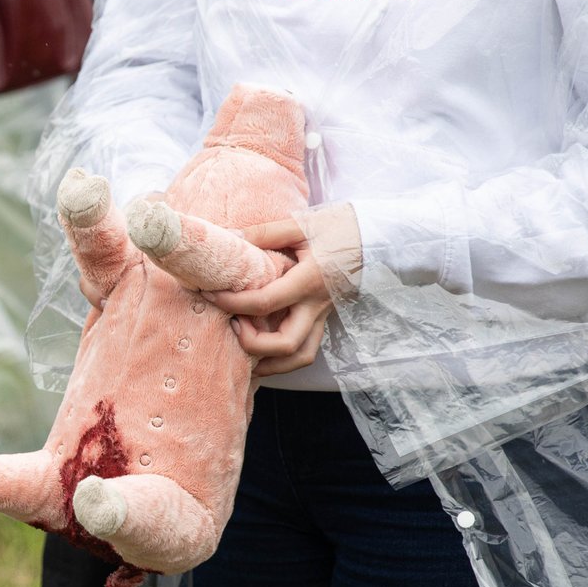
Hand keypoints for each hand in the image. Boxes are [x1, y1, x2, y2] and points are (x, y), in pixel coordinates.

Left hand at [209, 205, 362, 377]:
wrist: (378, 235)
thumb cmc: (342, 225)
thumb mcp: (301, 223)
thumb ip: (264, 233)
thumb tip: (228, 239)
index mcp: (309, 280)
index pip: (264, 303)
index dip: (231, 303)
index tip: (209, 295)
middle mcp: (318, 305)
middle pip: (286, 345)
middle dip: (251, 344)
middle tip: (231, 324)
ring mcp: (324, 315)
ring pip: (300, 357)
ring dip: (269, 363)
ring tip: (243, 347)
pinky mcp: (325, 318)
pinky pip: (305, 348)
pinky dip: (281, 355)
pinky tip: (260, 346)